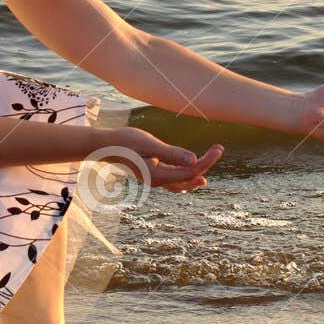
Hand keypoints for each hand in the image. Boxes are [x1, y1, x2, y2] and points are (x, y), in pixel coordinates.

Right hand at [105, 127, 223, 191]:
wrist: (104, 146)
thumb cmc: (125, 142)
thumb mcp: (150, 145)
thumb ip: (172, 153)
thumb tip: (194, 161)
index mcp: (158, 176)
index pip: (190, 172)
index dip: (206, 161)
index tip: (218, 148)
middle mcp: (158, 181)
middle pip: (188, 178)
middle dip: (205, 164)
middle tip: (219, 148)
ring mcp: (155, 179)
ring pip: (182, 180)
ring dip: (198, 169)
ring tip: (212, 156)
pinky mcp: (152, 174)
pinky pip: (174, 177)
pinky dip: (186, 172)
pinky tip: (192, 166)